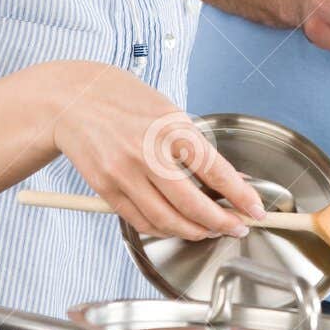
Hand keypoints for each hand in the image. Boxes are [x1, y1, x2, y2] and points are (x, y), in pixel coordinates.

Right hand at [51, 64, 265, 240]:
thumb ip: (197, 147)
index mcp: (171, 128)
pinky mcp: (105, 189)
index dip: (241, 197)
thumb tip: (231, 179)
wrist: (74, 98)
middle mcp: (148, 153)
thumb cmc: (125, 100)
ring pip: (167, 221)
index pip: (216, 171)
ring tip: (209, 230)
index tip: (256, 211)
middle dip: (222, 224)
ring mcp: (124, 174)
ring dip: (194, 232)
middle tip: (236, 228)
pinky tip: (177, 226)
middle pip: (193, 206)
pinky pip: (140, 221)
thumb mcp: (169, 112)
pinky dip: (163, 229)